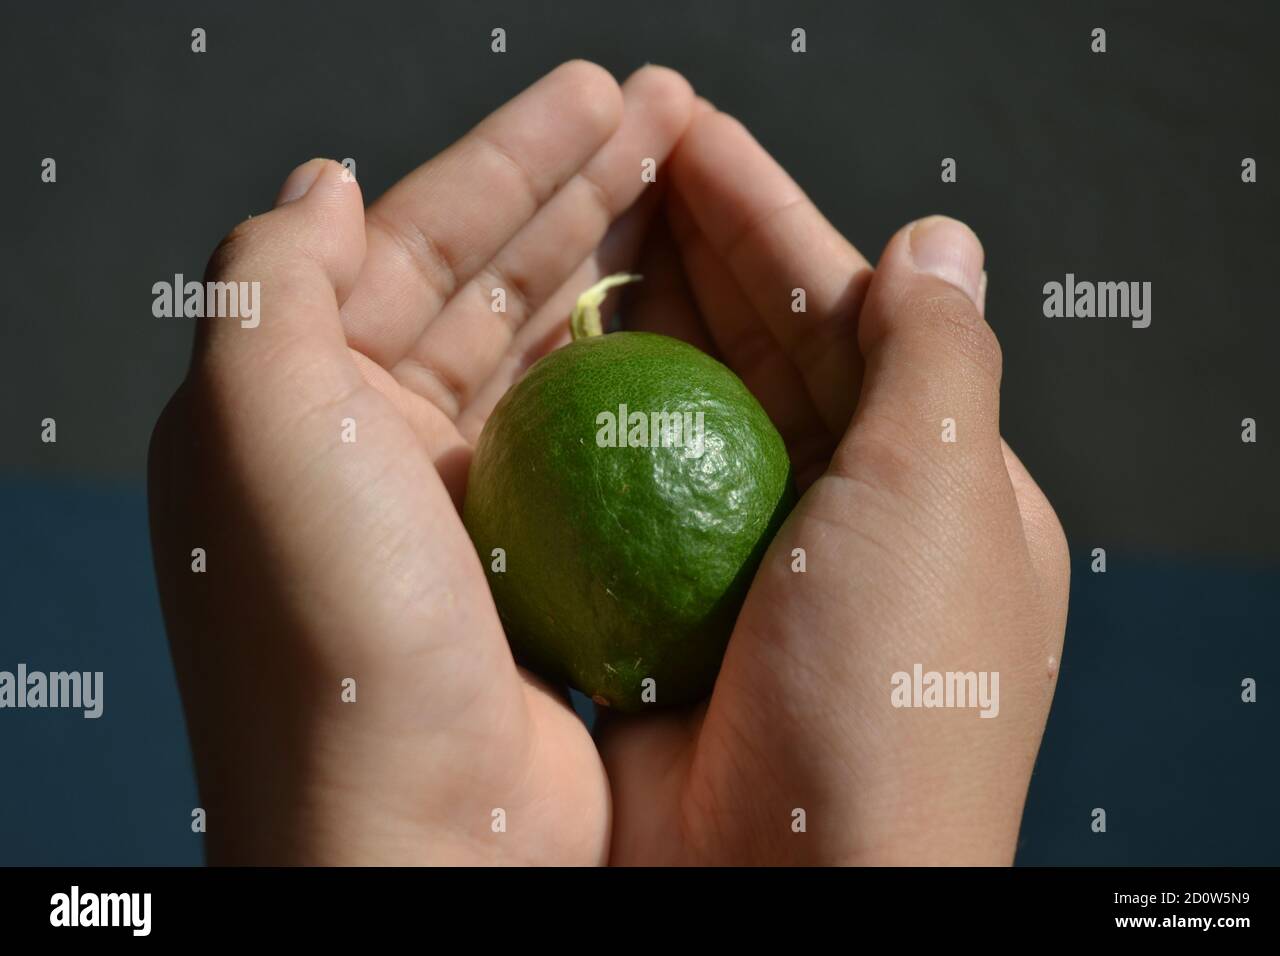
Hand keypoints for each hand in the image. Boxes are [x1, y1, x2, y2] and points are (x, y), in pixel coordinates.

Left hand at [149, 61, 695, 863]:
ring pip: (552, 352)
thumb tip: (324, 182)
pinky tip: (694, 325)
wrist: (420, 844)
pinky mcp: (540, 568)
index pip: (413, 240)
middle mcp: (376, 448)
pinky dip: (642, 378)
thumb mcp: (256, 426)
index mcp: (299, 404)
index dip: (509, 157)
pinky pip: (597, 442)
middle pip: (492, 282)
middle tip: (674, 114)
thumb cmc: (333, 638)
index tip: (605, 95)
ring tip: (696, 188)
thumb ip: (267, 281)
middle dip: (581, 189)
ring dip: (619, 266)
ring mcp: (466, 509)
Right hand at [600, 107, 1069, 863]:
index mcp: (936, 486)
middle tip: (618, 155)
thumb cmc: (894, 701)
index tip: (692, 134)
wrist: (792, 894)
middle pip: (762, 352)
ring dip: (633, 328)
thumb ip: (937, 360)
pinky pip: (624, 494)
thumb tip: (938, 239)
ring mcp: (751, 570)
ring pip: (686, 415)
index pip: (848, 313)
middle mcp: (847, 521)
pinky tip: (539, 364)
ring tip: (571, 233)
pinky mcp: (670, 618)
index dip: (771, 216)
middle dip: (697, 252)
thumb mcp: (941, 506)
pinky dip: (586, 429)